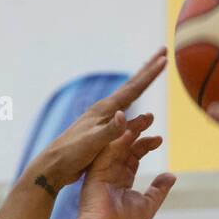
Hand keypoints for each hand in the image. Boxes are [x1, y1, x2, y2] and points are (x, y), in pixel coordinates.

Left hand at [30, 49, 169, 192]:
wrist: (54, 166)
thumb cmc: (72, 155)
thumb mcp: (93, 143)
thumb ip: (110, 130)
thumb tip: (125, 114)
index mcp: (105, 110)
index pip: (133, 89)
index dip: (150, 74)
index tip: (164, 59)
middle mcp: (105, 110)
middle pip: (132, 85)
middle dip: (148, 69)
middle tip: (163, 52)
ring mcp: (103, 119)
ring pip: (128, 97)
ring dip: (141, 83)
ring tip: (151, 71)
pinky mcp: (102, 130)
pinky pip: (124, 112)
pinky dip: (133, 105)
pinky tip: (134, 108)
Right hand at [75, 114, 175, 218]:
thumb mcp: (148, 204)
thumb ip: (159, 189)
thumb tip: (172, 176)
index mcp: (122, 179)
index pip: (134, 156)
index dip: (147, 145)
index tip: (159, 139)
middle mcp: (111, 172)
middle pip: (125, 145)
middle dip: (138, 130)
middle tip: (150, 117)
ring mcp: (102, 170)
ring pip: (116, 144)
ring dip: (129, 130)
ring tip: (143, 119)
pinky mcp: (95, 171)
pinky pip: (107, 151)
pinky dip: (117, 140)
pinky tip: (128, 131)